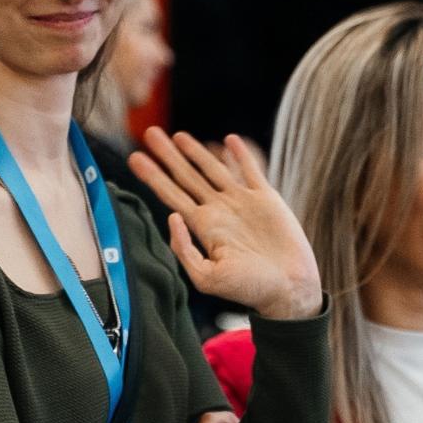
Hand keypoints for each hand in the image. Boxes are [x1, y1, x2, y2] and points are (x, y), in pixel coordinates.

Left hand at [130, 129, 321, 319]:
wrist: (288, 288)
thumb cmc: (249, 289)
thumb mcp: (206, 277)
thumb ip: (184, 250)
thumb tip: (171, 216)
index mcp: (203, 227)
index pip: (171, 195)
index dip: (153, 176)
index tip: (134, 158)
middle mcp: (218, 211)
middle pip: (186, 176)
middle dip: (167, 156)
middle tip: (150, 133)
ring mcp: (241, 203)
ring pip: (213, 169)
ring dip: (196, 151)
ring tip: (178, 134)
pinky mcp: (266, 199)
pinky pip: (250, 170)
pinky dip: (240, 154)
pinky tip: (229, 139)